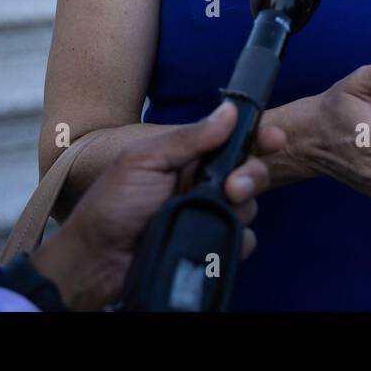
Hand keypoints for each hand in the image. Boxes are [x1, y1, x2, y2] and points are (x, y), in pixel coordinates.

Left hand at [31, 101, 282, 309]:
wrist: (97, 260)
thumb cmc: (111, 205)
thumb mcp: (145, 161)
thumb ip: (189, 138)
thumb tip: (229, 110)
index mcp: (188, 156)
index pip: (233, 140)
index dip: (257, 136)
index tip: (273, 138)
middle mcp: (202, 183)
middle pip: (249, 172)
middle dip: (251, 176)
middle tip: (233, 187)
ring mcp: (207, 214)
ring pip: (248, 206)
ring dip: (240, 209)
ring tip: (216, 213)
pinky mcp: (209, 244)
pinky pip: (240, 240)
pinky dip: (236, 241)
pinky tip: (218, 239)